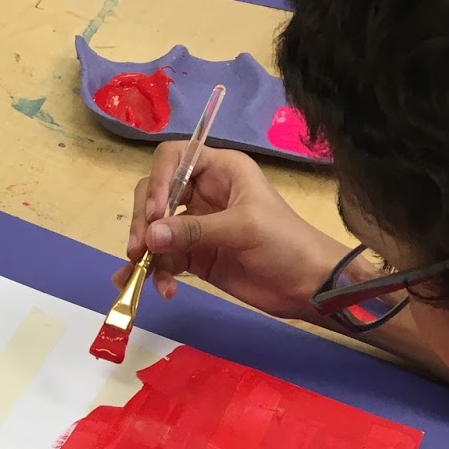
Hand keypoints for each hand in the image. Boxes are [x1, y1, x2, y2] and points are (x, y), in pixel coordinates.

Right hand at [113, 143, 349, 316]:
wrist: (309, 286)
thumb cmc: (286, 244)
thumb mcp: (243, 229)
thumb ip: (195, 231)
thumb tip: (150, 236)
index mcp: (221, 171)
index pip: (174, 158)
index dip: (159, 180)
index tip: (155, 213)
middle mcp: (203, 193)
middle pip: (156, 194)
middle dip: (144, 220)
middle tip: (140, 249)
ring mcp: (197, 226)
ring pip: (155, 230)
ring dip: (146, 252)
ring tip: (144, 275)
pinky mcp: (196, 256)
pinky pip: (165, 259)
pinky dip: (157, 274)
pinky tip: (162, 290)